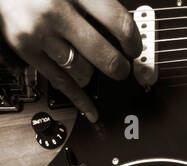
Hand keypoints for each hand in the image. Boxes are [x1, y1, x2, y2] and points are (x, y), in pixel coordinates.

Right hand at [0, 0, 140, 121]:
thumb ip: (94, 4)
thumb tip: (123, 33)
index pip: (118, 23)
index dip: (133, 42)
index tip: (134, 49)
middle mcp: (57, 10)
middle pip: (104, 55)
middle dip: (118, 68)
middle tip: (120, 68)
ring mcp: (40, 31)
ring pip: (83, 72)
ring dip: (91, 74)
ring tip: (88, 64)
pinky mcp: (27, 49)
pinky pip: (61, 82)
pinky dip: (79, 100)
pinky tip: (91, 110)